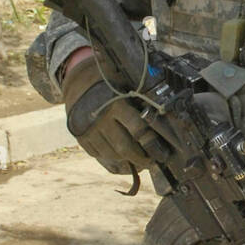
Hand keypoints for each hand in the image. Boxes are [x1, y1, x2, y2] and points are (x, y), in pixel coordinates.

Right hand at [62, 55, 156, 174]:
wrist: (81, 82)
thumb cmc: (114, 85)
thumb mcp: (129, 89)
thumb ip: (143, 107)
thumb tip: (164, 131)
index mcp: (117, 104)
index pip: (139, 131)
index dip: (153, 146)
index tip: (162, 155)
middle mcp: (102, 118)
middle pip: (125, 148)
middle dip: (141, 159)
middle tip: (151, 162)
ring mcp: (89, 129)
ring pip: (112, 155)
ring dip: (128, 162)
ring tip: (138, 161)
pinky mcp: (81, 137)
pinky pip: (99, 156)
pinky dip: (113, 161)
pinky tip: (122, 159)